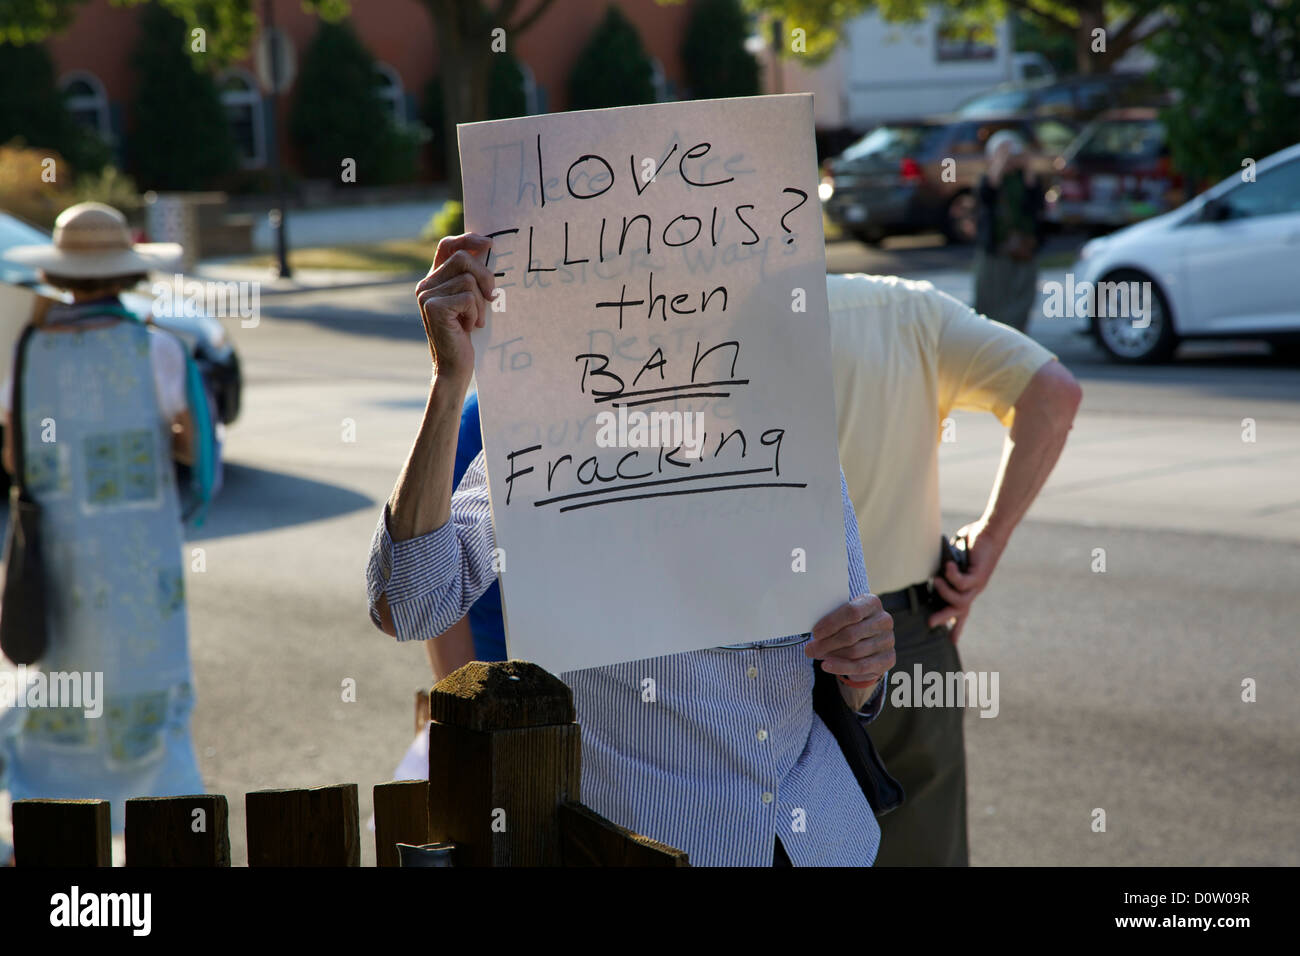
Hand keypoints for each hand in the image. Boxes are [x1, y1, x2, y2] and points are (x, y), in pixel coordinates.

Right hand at [416, 233, 494, 384]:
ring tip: (474, 320)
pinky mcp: (433, 306)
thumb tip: (489, 249)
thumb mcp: (470, 302)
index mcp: (434, 280)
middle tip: (492, 298)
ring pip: (468, 279)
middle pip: (464, 258)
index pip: (448, 246)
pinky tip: (468, 327)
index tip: (489, 243)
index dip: (468, 239)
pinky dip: (475, 313)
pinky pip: (468, 296)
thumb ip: (472, 279)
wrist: (454, 367)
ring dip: (480, 303)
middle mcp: (426, 284)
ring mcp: (426, 295)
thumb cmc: (466, 335)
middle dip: (485, 277)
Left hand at [805, 593, 894, 691]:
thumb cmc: (850, 623)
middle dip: (826, 643)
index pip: (852, 612)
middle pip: (851, 634)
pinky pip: (860, 666)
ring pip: (854, 651)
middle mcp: (884, 620)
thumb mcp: (843, 615)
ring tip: (816, 655)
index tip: (815, 633)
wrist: (869, 639)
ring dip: (831, 655)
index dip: (831, 623)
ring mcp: (888, 641)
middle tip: (810, 649)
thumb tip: (813, 633)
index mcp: (872, 603)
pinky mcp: (888, 659)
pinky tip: (826, 665)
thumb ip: (831, 618)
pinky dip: (841, 667)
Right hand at [928, 520, 1007, 642]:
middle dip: (945, 618)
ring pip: (960, 600)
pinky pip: (963, 584)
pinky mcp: (979, 576)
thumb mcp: (954, 558)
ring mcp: (978, 584)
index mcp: (969, 587)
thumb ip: (945, 567)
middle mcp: (974, 589)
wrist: (990, 532)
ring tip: (936, 580)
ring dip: (945, 593)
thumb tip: (932, 571)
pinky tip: (947, 565)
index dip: (957, 626)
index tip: (952, 641)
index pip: (962, 610)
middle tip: (930, 623)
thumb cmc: (973, 542)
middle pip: (960, 611)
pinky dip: (952, 576)